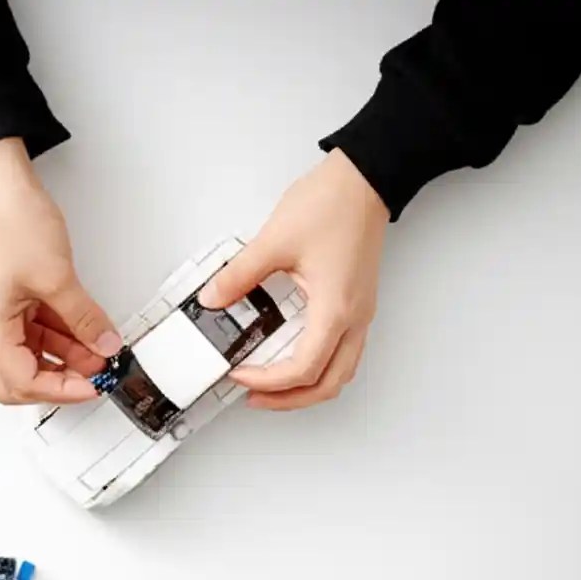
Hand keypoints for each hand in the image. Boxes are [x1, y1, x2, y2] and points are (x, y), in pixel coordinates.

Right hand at [0, 138, 122, 404]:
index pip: (23, 382)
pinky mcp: (9, 296)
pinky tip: (85, 332)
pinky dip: (60, 334)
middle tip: (95, 376)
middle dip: (59, 381)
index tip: (95, 385)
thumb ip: (84, 317)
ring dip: (64, 356)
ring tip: (100, 351)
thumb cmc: (10, 220)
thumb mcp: (57, 276)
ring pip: (31, 353)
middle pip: (19, 378)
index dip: (62, 390)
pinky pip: (34, 329)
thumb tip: (106, 345)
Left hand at [198, 149, 388, 409]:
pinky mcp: (357, 302)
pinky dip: (318, 364)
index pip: (302, 369)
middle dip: (289, 399)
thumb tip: (214, 297)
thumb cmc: (334, 204)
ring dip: (307, 386)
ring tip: (273, 383)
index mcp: (334, 309)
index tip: (240, 374)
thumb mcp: (275, 240)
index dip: (268, 381)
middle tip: (254, 396)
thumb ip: (240, 274)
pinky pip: (343, 351)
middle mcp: (354, 317)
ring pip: (340, 371)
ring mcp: (360, 312)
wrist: (365, 180)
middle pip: (328, 384)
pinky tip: (291, 351)